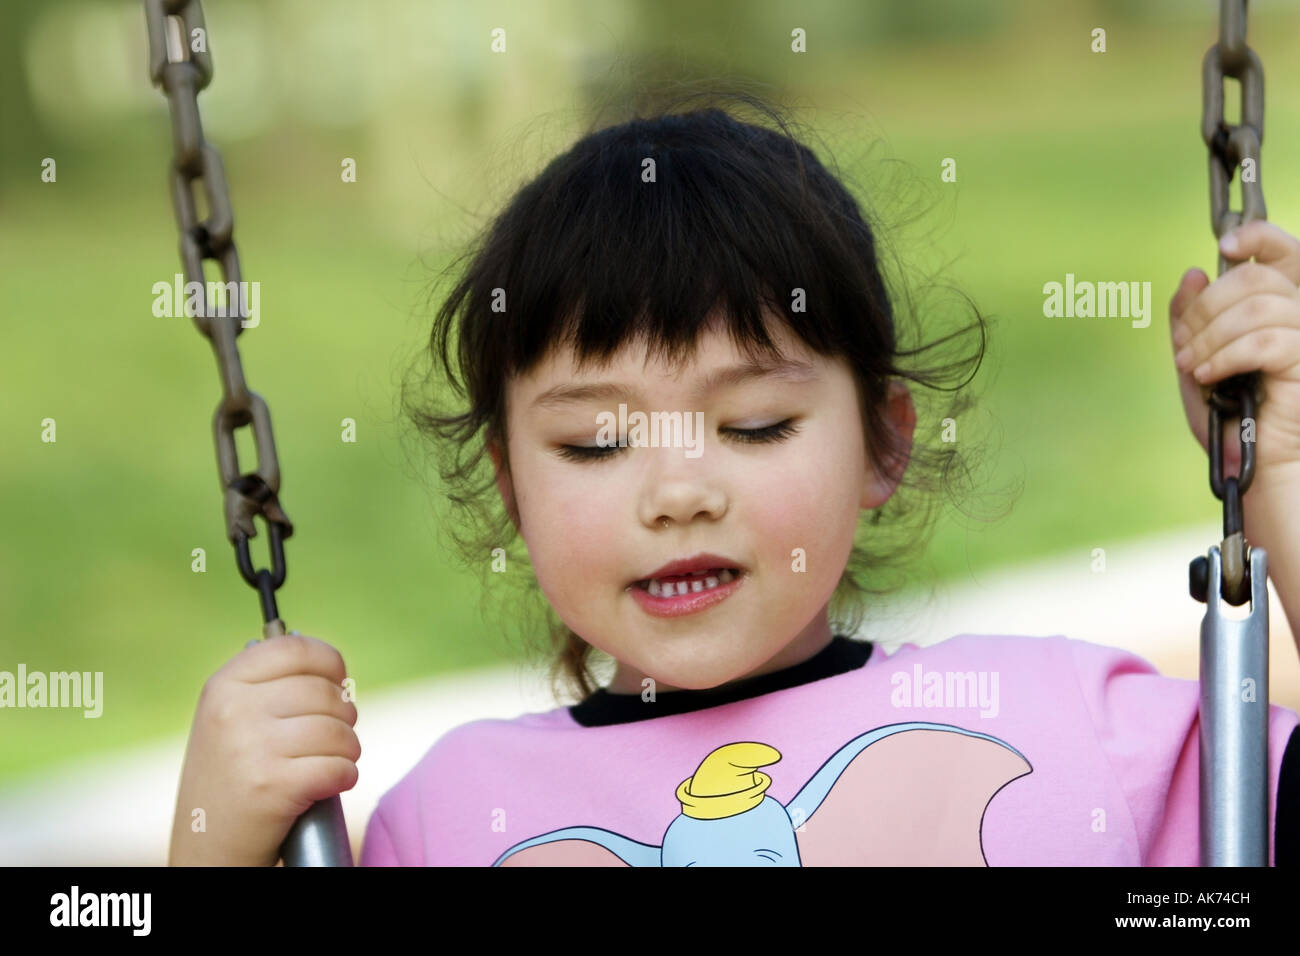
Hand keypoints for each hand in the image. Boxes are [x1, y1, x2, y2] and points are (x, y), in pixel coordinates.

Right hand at [169, 632, 359, 865]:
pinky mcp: (271, 787)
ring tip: (333, 760)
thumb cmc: (232, 778)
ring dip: (348, 749)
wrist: (208, 847)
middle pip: (325, 692)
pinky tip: (329, 784)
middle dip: (344, 715)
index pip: (295, 649)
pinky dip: (344, 777)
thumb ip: (271, 686)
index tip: (338, 680)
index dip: (329, 662)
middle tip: (336, 735)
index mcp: (224, 685)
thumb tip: (332, 664)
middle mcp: (233, 710)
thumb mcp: (230, 719)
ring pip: (338, 731)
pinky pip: (338, 767)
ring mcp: (250, 748)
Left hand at [1169, 220, 1299, 492]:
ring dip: (1210, 336)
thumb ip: (1191, 318)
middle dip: (1206, 307)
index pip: (1284, 252)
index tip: (1225, 245)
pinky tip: (1208, 375)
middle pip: (1256, 277)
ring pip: (1257, 307)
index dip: (1259, 237)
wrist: (1249, 464)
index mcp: (1281, 306)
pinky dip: (1225, 355)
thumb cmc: (1228, 414)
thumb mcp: (1197, 357)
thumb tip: (1193, 272)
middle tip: (1184, 345)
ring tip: (1193, 366)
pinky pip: (1264, 341)